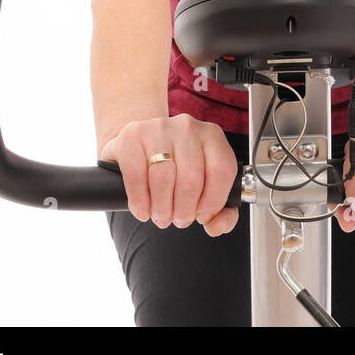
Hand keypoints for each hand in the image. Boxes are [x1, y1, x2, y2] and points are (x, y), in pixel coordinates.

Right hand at [99, 113, 239, 236]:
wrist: (139, 145)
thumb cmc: (175, 167)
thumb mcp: (203, 185)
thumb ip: (221, 212)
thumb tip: (217, 226)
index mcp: (212, 135)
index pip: (222, 169)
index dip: (213, 201)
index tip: (203, 215)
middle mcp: (187, 127)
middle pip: (191, 178)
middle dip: (184, 210)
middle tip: (178, 219)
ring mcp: (159, 128)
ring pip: (163, 178)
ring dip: (162, 209)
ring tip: (161, 215)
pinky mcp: (132, 135)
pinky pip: (136, 176)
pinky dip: (140, 202)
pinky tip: (143, 210)